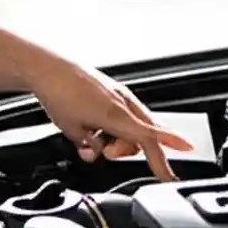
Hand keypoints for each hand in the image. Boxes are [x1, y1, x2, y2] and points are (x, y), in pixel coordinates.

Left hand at [30, 60, 193, 179]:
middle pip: (140, 137)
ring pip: (132, 125)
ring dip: (117, 137)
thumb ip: (89, 146)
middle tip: (105, 152)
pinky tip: (93, 123)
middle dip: (124, 150)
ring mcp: (118, 94)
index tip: (181, 159)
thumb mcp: (72, 130)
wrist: (46, 67)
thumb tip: (95, 152)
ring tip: (91, 136)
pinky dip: (115, 124)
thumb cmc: (58, 94)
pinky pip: (123, 112)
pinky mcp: (111, 89)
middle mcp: (123, 103)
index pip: (150, 138)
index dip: (167, 152)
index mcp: (116, 116)